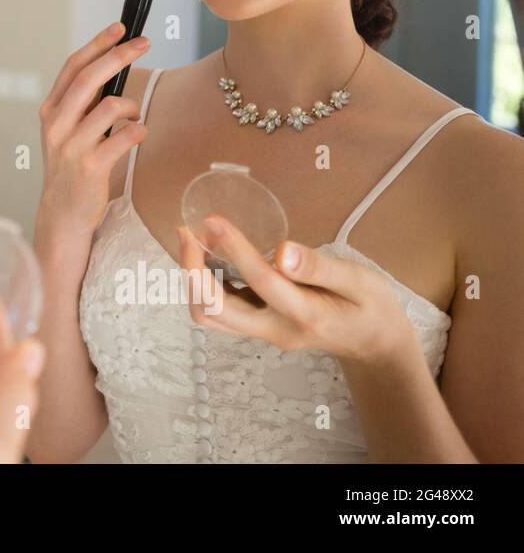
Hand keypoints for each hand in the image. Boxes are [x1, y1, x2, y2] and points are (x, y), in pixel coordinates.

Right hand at [34, 20, 150, 283]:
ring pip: (110, 106)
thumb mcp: (68, 129)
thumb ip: (83, 102)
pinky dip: (137, 130)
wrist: (63, 213)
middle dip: (119, 55)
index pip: (74, 67)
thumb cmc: (72, 167)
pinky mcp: (91, 167)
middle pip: (90, 78)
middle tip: (144, 42)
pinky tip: (137, 134)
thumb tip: (112, 66)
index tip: (120, 27)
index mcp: (51, 110)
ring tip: (133, 117)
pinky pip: (124, 136)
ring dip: (131, 106)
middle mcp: (56, 125)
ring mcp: (72, 146)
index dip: (98, 43)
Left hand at [176, 215, 414, 365]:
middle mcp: (276, 328)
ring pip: (210, 316)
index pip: (260, 281)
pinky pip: (219, 313)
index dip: (233, 248)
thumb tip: (283, 252)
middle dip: (192, 271)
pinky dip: (203, 287)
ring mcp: (263, 332)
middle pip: (215, 310)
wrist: (375, 343)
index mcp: (305, 314)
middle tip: (187, 232)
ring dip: (193, 281)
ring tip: (191, 242)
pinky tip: (206, 257)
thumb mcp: (360, 281)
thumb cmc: (370, 305)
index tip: (212, 220)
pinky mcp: (257, 328)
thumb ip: (321, 267)